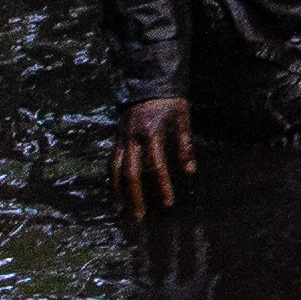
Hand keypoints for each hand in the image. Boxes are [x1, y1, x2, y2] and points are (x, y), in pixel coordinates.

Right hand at [112, 97, 194, 215]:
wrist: (149, 83)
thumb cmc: (170, 104)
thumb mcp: (183, 120)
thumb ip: (185, 146)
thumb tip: (190, 171)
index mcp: (151, 132)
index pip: (156, 165)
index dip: (162, 186)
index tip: (168, 203)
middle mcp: (133, 137)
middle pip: (130, 172)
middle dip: (134, 196)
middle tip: (139, 216)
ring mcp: (121, 138)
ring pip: (115, 170)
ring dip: (118, 192)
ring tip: (120, 211)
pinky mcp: (115, 139)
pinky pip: (110, 162)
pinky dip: (111, 180)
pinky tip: (114, 194)